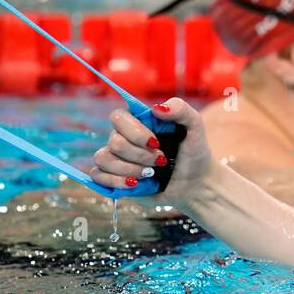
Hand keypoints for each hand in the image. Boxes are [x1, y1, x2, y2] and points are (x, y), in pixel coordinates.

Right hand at [90, 98, 213, 200]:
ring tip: (151, 174)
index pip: (118, 117)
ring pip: (103, 158)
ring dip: (131, 169)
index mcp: (138, 122)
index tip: (156, 143)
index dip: (135, 132)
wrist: (196, 184)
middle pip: (114, 141)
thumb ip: (180, 109)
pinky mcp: (113, 178)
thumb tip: (156, 109)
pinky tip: (136, 184)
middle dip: (140, 155)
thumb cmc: (194, 153)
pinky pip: (97, 176)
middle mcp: (124, 138)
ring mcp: (117, 159)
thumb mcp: (195, 127)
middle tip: (161, 161)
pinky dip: (116, 181)